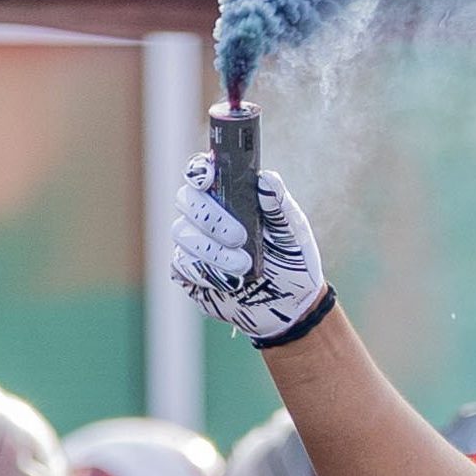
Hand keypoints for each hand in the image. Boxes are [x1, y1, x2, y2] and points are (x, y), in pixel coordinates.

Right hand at [171, 154, 330, 343]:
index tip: (208, 178)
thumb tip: (266, 178)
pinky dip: (207, 273)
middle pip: (185, 200)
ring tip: (246, 267)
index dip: (199, 171)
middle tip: (240, 237)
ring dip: (214, 251)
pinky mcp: (189, 272)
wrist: (290, 304)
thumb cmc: (292, 258)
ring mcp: (195, 243)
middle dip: (211, 218)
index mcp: (231, 197)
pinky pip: (182, 265)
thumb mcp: (293, 231)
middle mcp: (207, 216)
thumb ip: (279, 205)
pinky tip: (232, 282)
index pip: (203, 172)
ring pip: (183, 234)